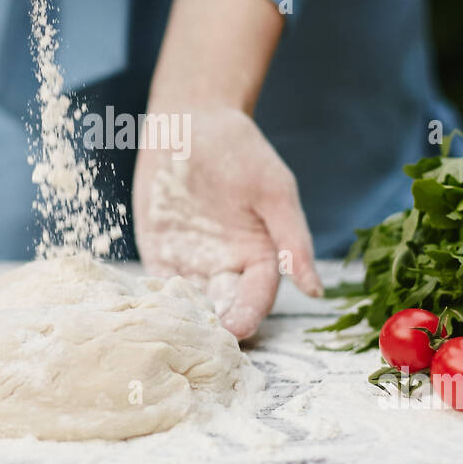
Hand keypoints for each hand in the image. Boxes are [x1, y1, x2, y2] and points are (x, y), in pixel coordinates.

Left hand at [133, 107, 323, 339]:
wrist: (191, 123)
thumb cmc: (241, 151)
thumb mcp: (273, 190)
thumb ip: (291, 240)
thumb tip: (315, 290)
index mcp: (261, 257)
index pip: (257, 297)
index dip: (248, 314)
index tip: (236, 329)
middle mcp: (227, 267)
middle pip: (224, 309)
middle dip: (214, 327)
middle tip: (201, 341)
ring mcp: (192, 263)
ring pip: (190, 304)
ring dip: (183, 319)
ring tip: (171, 329)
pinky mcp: (160, 255)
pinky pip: (158, 286)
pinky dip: (154, 300)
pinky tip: (147, 307)